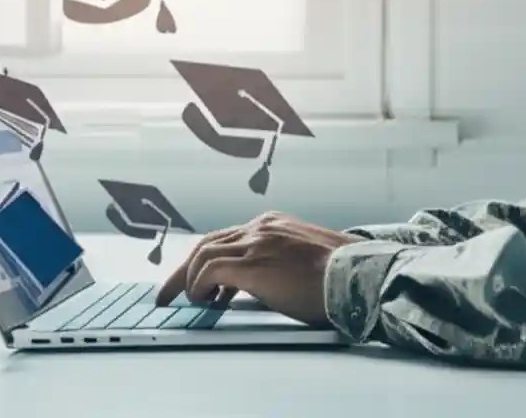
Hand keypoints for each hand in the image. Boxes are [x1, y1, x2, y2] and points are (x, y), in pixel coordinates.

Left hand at [155, 211, 366, 326]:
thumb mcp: (305, 259)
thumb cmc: (340, 275)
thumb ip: (280, 261)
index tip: (197, 280)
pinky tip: (203, 301)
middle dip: (184, 268)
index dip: (206, 259)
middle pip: (209, 242)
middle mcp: (262, 227)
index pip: (228, 237)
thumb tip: (261, 285)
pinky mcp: (253, 265)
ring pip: (204, 254)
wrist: (356, 276)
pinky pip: (210, 272)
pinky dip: (199, 287)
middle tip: (169, 290)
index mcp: (274, 224)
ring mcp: (257, 243)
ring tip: (185, 300)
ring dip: (188, 279)